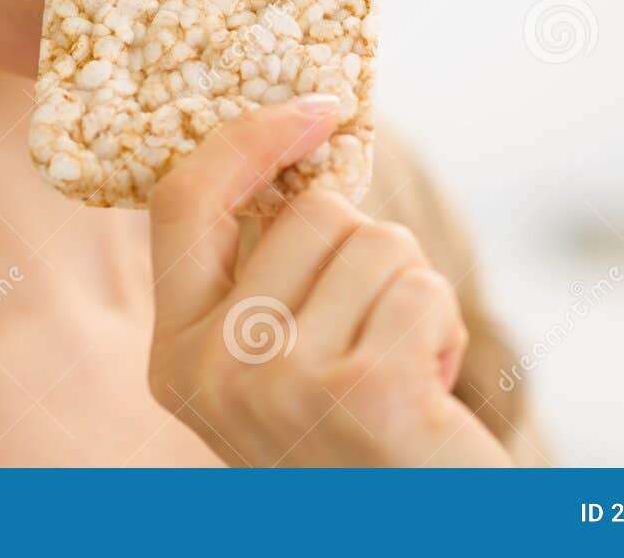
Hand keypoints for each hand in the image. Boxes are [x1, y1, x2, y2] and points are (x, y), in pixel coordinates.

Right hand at [146, 96, 511, 466]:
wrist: (416, 538)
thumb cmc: (356, 445)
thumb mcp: (275, 365)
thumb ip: (260, 276)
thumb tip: (295, 153)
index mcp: (176, 355)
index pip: (182, 201)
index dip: (247, 139)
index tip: (314, 108)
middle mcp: (211, 369)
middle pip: (307, 213)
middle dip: (365, 253)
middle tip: (372, 334)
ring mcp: (281, 383)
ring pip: (374, 242)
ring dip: (410, 294)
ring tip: (402, 370)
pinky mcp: (364, 393)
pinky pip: (421, 287)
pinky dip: (447, 330)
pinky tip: (432, 396)